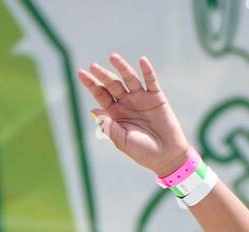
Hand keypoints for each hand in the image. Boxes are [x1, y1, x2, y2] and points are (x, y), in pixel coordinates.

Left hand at [76, 53, 191, 177]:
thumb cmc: (143, 152)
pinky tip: (142, 61)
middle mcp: (126, 102)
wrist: (167, 157)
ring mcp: (141, 98)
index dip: (91, 83)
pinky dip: (147, 71)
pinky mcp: (156, 97)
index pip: (100, 94)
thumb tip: (94, 110)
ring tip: (113, 57)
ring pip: (129, 78)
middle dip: (103, 75)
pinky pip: (151, 81)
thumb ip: (109, 127)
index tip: (81, 73)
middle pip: (112, 84)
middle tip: (94, 67)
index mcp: (115, 113)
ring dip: (122, 67)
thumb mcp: (122, 141)